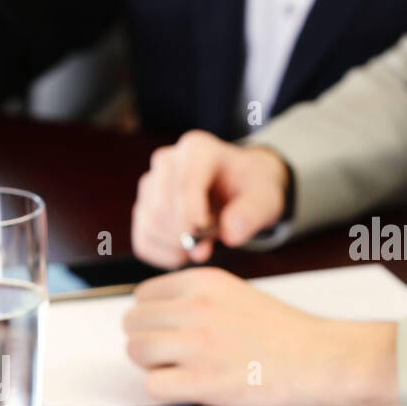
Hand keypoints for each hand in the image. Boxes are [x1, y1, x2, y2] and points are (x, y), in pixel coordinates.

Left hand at [122, 266, 399, 405]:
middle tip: (167, 355)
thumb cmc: (287, 334)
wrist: (322, 360)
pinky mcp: (201, 381)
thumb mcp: (237, 295)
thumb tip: (161, 316)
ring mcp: (197, 344)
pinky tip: (187, 388)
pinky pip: (152, 385)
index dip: (150, 318)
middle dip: (145, 341)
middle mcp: (195, 308)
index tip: (165, 331)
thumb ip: (198, 300)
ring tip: (176, 371)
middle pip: (132, 324)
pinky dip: (164, 391)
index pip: (142, 296)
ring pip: (136, 352)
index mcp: (203, 282)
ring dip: (150, 365)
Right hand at [132, 130, 288, 267]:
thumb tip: (231, 233)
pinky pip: (143, 243)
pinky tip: (187, 252)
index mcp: (197, 149)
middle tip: (212, 240)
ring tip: (203, 242)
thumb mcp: (265, 197)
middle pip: (162, 209)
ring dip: (177, 247)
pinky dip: (165, 256)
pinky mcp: (142, 210)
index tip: (211, 238)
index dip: (195, 220)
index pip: (184, 186)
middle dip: (187, 236)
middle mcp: (166, 161)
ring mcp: (149, 186)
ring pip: (150, 227)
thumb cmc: (249, 189)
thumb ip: (252, 213)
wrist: (236, 189)